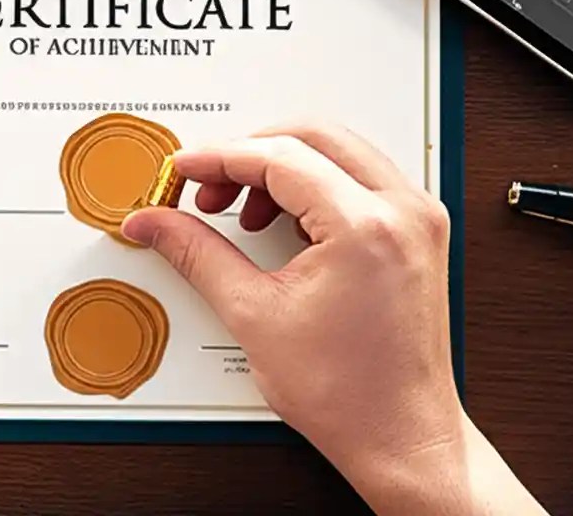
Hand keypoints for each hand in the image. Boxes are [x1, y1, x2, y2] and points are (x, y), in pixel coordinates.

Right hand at [122, 124, 545, 514]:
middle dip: (248, 154)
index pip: (278, 158)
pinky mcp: (418, 232)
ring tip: (240, 214)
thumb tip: (154, 221)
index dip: (217, 158)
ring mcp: (417, 218)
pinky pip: (360, 179)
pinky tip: (282, 225)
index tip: (181, 171)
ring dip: (282, 168)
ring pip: (339, 150)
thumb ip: (196, 254)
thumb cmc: (348, 395)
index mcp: (366, 226)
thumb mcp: (253, 316)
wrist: (401, 437)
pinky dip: (314, 186)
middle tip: (206, 189)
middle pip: (312, 135)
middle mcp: (403, 210)